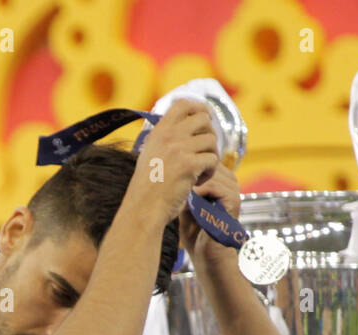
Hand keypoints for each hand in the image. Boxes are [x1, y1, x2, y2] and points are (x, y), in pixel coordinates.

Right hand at [130, 98, 220, 225]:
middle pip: (203, 119)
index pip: (183, 104)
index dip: (199, 107)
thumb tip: (186, 127)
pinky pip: (213, 160)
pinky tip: (199, 181)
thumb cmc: (148, 188)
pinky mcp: (190, 165)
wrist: (145, 208)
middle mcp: (169, 136)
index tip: (207, 118)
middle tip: (206, 152)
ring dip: (212, 156)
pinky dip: (210, 172)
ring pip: (211, 140)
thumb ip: (165, 139)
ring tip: (201, 171)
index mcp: (159, 131)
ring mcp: (179, 149)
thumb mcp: (150, 154)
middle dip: (210, 134)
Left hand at [178, 161, 241, 263]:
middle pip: (206, 163)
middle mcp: (229, 180)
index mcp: (220, 178)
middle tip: (171, 183)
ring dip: (190, 183)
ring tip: (178, 195)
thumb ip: (183, 183)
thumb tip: (167, 163)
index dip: (185, 165)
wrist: (206, 253)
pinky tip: (186, 202)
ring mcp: (233, 189)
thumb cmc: (194, 230)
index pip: (203, 158)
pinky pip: (212, 186)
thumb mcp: (185, 200)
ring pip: (208, 172)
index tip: (169, 175)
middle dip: (187, 173)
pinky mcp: (233, 200)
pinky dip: (196, 192)